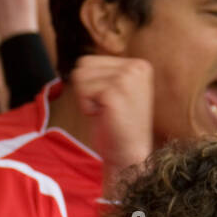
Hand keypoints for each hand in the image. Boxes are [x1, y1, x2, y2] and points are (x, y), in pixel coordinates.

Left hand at [70, 55, 154, 193]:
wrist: (128, 155)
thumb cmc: (117, 127)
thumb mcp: (113, 91)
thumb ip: (102, 73)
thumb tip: (78, 64)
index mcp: (138, 65)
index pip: (89, 61)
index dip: (89, 87)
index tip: (108, 103)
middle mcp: (136, 67)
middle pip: (82, 65)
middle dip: (86, 91)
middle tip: (105, 109)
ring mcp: (126, 78)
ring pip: (80, 76)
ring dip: (86, 99)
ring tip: (105, 112)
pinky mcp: (115, 91)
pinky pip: (82, 92)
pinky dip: (86, 108)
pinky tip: (104, 117)